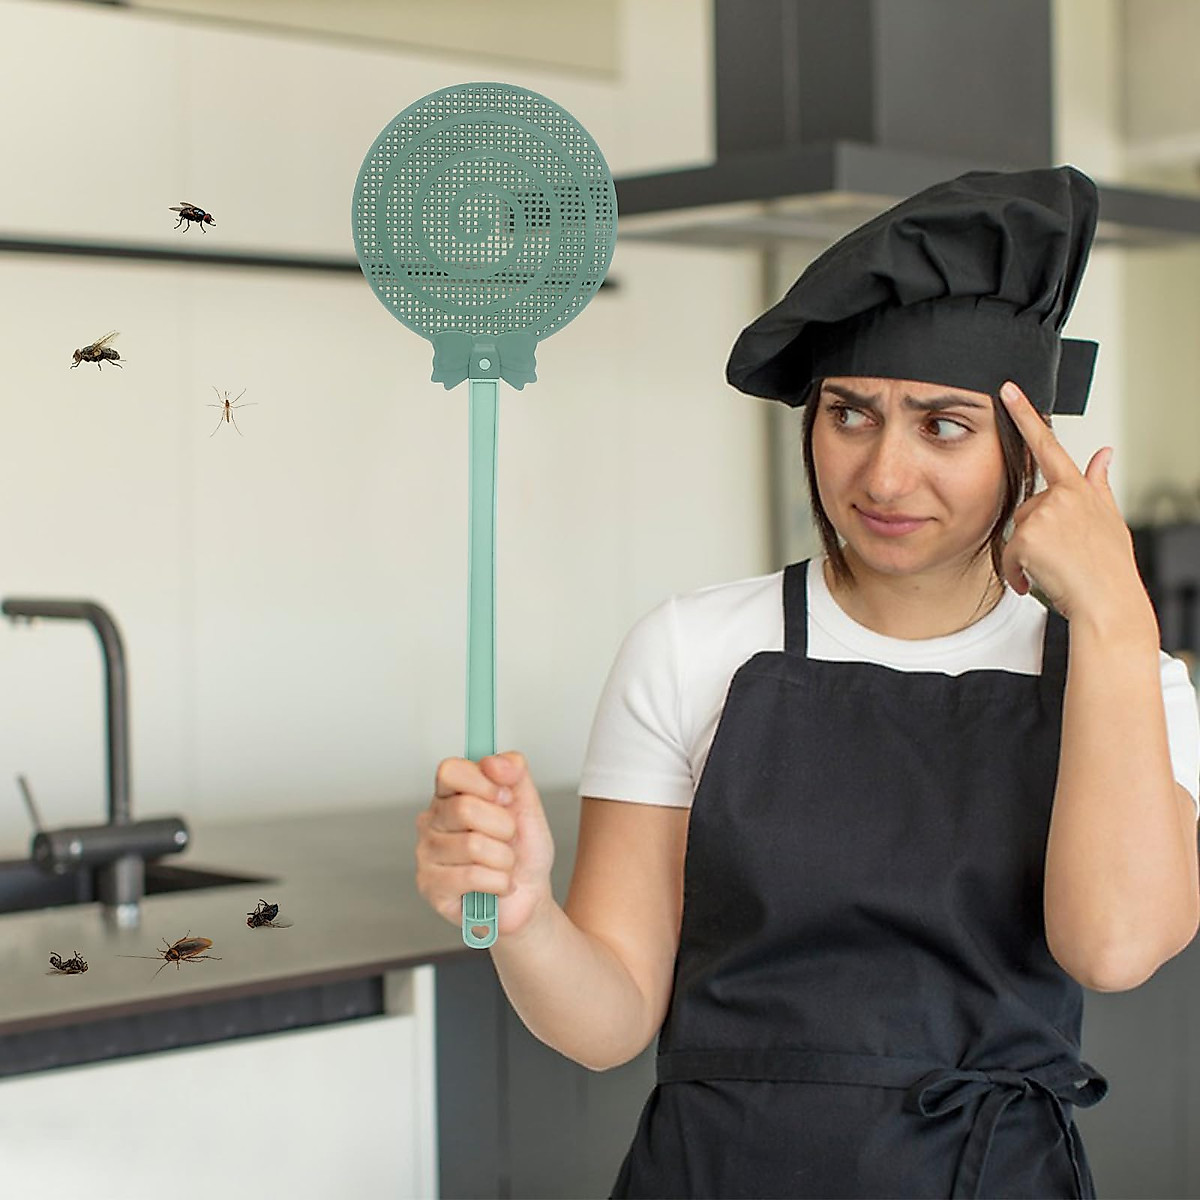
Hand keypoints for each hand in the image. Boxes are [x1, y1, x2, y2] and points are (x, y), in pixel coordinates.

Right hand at [416, 751, 555, 938]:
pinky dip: (498, 882)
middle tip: (508, 839)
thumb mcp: (527, 805)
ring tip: (503, 865)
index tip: (506, 797)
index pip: (450, 771)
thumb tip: (498, 762)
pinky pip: (472, 876)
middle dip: (503, 827)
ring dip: (504, 859)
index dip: (484, 782)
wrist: (529, 896)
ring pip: (473, 845)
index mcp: (451, 794)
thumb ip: (515, 773)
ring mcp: (426, 853)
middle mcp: (432, 820)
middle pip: (465, 809)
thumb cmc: (523, 851)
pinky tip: (496, 885)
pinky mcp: (430, 886)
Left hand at [998, 380, 1149, 626]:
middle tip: (1061, 558)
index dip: (1027, 415)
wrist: (1108, 604)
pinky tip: (1035, 582)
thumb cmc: (1108, 567)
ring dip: (1026, 557)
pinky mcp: (1027, 537)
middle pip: (1027, 510)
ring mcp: (1044, 515)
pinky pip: (1008, 556)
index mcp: (1079, 489)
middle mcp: (1061, 496)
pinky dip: (1017, 573)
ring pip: (1016, 534)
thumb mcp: (1109, 520)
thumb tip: (1104, 453)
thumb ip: (1099, 484)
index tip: (1008, 390)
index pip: (1049, 445)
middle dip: (1034, 536)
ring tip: (1054, 571)